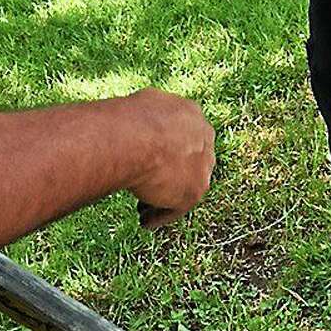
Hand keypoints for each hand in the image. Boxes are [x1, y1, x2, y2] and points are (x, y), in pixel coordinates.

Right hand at [119, 89, 215, 227]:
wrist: (137, 137)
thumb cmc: (127, 119)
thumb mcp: (136, 108)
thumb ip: (142, 116)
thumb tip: (128, 119)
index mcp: (191, 114)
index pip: (182, 135)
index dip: (163, 149)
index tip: (147, 159)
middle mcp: (203, 139)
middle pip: (187, 162)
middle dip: (169, 174)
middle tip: (148, 185)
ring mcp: (202, 166)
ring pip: (182, 186)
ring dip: (163, 198)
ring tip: (141, 210)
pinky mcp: (194, 191)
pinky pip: (177, 208)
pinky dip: (160, 215)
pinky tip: (145, 222)